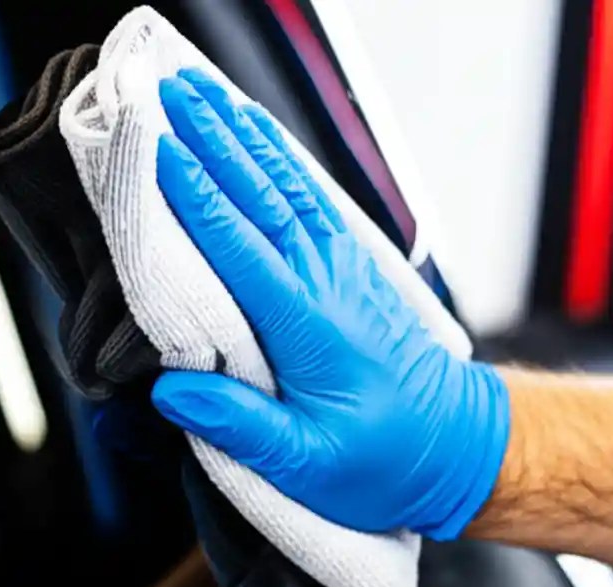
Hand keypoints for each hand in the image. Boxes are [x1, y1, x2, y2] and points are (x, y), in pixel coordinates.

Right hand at [151, 68, 508, 539]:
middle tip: (167, 94)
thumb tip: (171, 392)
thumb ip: (241, 427)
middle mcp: (325, 282)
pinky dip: (279, 160)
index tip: (155, 148)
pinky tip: (257, 134)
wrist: (457, 446)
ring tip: (202, 94)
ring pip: (285, 188)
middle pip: (259, 198)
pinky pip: (310, 200)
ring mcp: (343, 269)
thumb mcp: (307, 467)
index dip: (193, 195)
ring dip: (242, 137)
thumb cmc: (381, 463)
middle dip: (211, 141)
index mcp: (307, 326)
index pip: (239, 247)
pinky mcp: (352, 267)